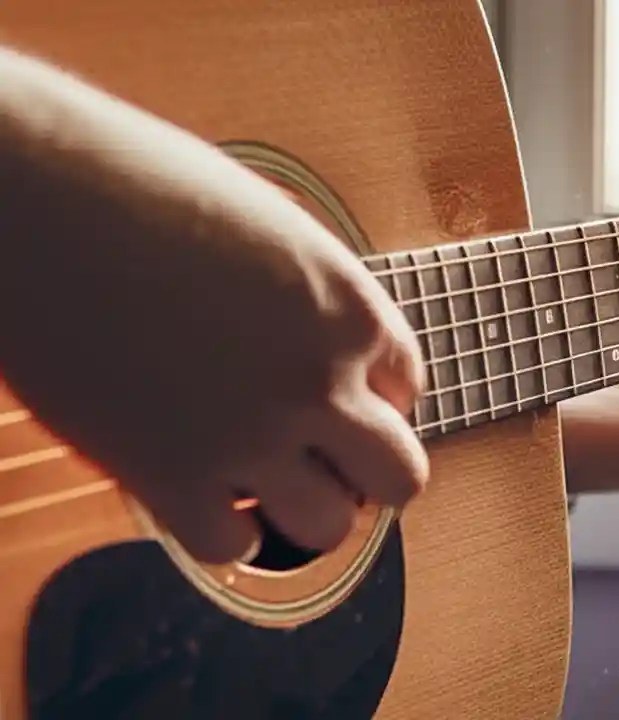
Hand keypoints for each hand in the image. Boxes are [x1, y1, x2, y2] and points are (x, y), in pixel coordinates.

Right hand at [0, 49, 428, 562]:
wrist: (34, 197)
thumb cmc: (137, 186)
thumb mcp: (269, 228)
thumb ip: (312, 302)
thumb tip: (329, 353)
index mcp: (348, 309)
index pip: (405, 386)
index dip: (367, 394)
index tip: (331, 395)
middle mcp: (317, 379)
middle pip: (399, 475)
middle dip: (366, 470)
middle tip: (323, 456)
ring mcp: (250, 434)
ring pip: (329, 524)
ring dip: (303, 506)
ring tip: (263, 476)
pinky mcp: (170, 475)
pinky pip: (231, 546)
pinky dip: (223, 529)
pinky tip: (203, 494)